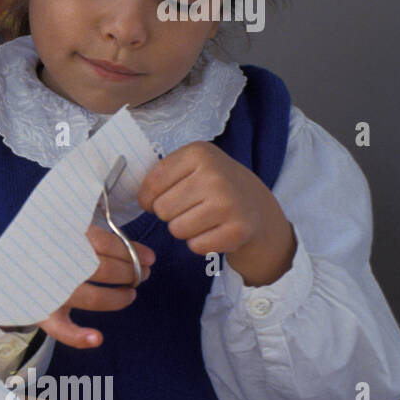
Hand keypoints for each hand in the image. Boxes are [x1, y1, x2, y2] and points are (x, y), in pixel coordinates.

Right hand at [0, 227, 154, 348]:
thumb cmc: (35, 251)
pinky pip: (61, 330)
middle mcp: (54, 265)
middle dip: (130, 271)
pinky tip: (96, 338)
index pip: (103, 243)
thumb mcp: (54, 230)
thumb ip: (84, 232)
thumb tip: (123, 234)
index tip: (149, 256)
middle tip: (143, 273)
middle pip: (102, 268)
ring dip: (118, 297)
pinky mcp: (43, 315)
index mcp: (58, 239)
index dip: (131, 250)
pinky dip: (78, 337)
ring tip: (131, 292)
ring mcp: (49, 291)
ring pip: (92, 296)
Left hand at [137, 141, 294, 286]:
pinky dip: (201, 244)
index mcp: (198, 152)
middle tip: (191, 208)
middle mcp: (215, 174)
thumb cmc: (214, 187)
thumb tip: (141, 199)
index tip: (161, 198)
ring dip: (185, 230)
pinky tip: (215, 231)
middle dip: (170, 214)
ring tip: (203, 219)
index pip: (151, 184)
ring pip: (176, 230)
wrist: (258, 208)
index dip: (148, 198)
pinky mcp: (238, 230)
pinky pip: (195, 246)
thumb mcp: (191, 166)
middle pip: (162, 209)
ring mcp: (228, 202)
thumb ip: (162, 176)